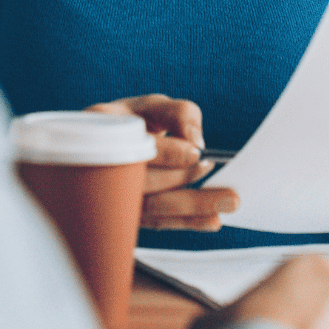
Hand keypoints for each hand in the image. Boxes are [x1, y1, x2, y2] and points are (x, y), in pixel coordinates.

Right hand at [87, 93, 239, 230]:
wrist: (107, 150)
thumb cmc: (134, 123)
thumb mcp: (152, 106)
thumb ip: (178, 113)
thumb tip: (196, 140)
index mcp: (103, 130)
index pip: (134, 145)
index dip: (167, 152)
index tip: (196, 153)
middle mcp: (100, 164)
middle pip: (144, 181)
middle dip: (185, 180)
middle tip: (219, 177)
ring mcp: (110, 196)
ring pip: (152, 207)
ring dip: (192, 207)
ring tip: (228, 201)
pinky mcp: (125, 216)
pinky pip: (156, 222)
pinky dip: (185, 222)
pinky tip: (211, 219)